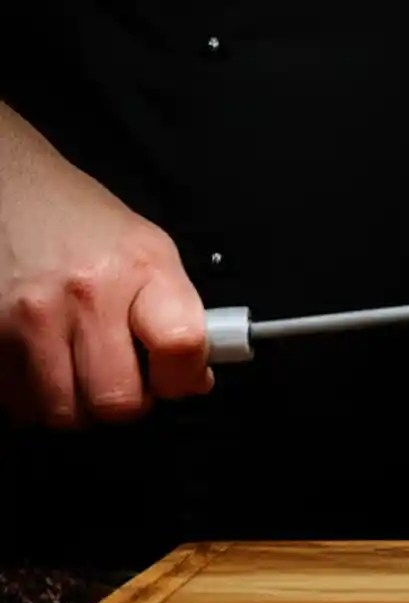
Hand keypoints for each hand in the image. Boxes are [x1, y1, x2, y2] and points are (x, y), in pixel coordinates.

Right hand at [0, 103, 211, 427]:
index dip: (183, 376)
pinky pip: (15, 402)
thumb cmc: (79, 221)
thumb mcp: (150, 250)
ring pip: (62, 412)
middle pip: (117, 401)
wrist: (6, 187)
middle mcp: (83, 293)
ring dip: (74, 402)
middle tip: (120, 376)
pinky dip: (30, 394)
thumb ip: (180, 314)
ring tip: (76, 365)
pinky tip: (40, 360)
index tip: (175, 375)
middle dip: (124, 400)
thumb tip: (194, 381)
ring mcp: (26, 317)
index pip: (181, 347)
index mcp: (139, 267)